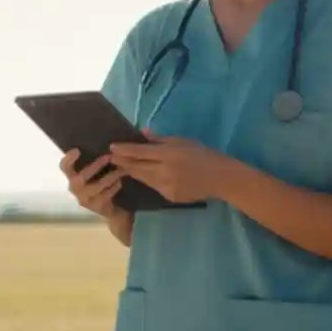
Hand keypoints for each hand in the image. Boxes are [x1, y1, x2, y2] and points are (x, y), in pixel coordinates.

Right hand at [59, 149, 128, 220]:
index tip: (77, 150)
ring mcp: (84, 199)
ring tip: (122, 169)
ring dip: (110, 176)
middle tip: (108, 157)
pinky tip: (120, 182)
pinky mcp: (96, 207)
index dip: (68, 159)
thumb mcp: (97, 170)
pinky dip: (114, 188)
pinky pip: (105, 196)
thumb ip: (95, 158)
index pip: (64, 167)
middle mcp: (75, 188)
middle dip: (95, 166)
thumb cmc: (103, 183)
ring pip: (96, 186)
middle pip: (80, 177)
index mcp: (72, 176)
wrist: (112, 208)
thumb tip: (105, 142)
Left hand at [109, 130, 228, 203]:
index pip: (139, 152)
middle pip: (136, 167)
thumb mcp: (182, 141)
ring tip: (121, 164)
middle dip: (122, 162)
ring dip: (131, 171)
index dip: (124, 150)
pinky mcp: (168, 196)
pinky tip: (141, 174)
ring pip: (142, 178)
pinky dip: (145, 179)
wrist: (221, 179)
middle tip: (111, 157)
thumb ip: (160, 139)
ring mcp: (166, 186)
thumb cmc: (203, 155)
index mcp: (168, 154)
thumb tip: (143, 134)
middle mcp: (164, 171)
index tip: (111, 147)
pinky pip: (152, 186)